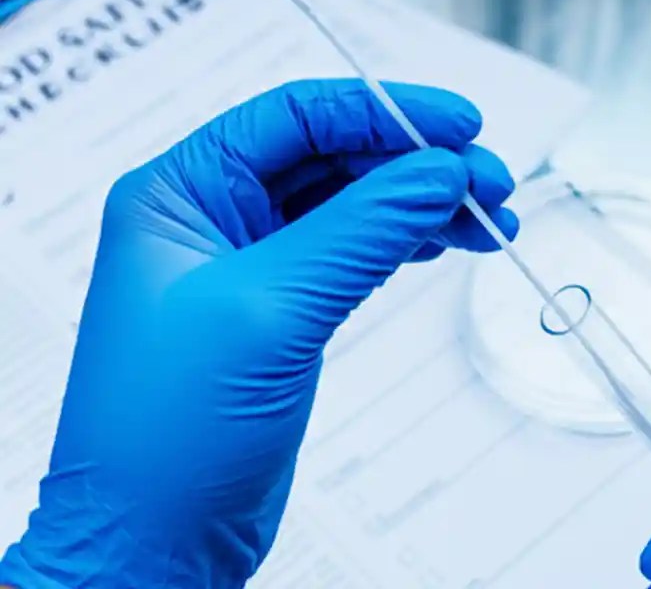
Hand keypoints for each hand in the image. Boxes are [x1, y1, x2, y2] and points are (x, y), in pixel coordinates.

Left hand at [0, 80, 517, 587]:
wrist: (154, 542)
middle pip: (335, 157)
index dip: (386, 110)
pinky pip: (359, 252)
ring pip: (356, 206)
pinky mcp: (286, 313)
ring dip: (426, 207)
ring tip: (493, 221)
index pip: (296, 117)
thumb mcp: (271, 309)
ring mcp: (252, 266)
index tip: (463, 124)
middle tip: (493, 184)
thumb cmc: (169, 431)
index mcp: (180, 193)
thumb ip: (362, 229)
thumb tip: (441, 171)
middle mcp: (212, 218)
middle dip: (419, 165)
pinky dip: (410, 245)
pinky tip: (449, 245)